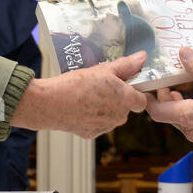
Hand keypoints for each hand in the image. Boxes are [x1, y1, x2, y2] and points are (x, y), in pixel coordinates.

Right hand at [13, 51, 149, 138]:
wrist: (50, 103)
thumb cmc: (76, 84)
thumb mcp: (103, 70)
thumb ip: (125, 65)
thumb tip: (141, 57)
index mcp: (125, 100)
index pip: (142, 101)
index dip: (135, 93)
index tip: (125, 86)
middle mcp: (119, 117)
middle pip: (125, 109)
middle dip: (117, 100)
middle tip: (101, 87)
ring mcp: (105, 127)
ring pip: (111, 117)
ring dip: (104, 109)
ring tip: (88, 96)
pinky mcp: (91, 134)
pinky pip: (97, 124)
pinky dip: (91, 117)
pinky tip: (79, 107)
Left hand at [146, 48, 192, 167]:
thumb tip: (182, 53)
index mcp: (188, 116)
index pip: (155, 111)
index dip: (149, 98)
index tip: (150, 84)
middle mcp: (190, 130)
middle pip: (166, 114)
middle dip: (165, 97)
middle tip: (170, 80)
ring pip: (179, 120)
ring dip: (178, 104)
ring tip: (185, 88)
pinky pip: (191, 124)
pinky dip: (189, 111)